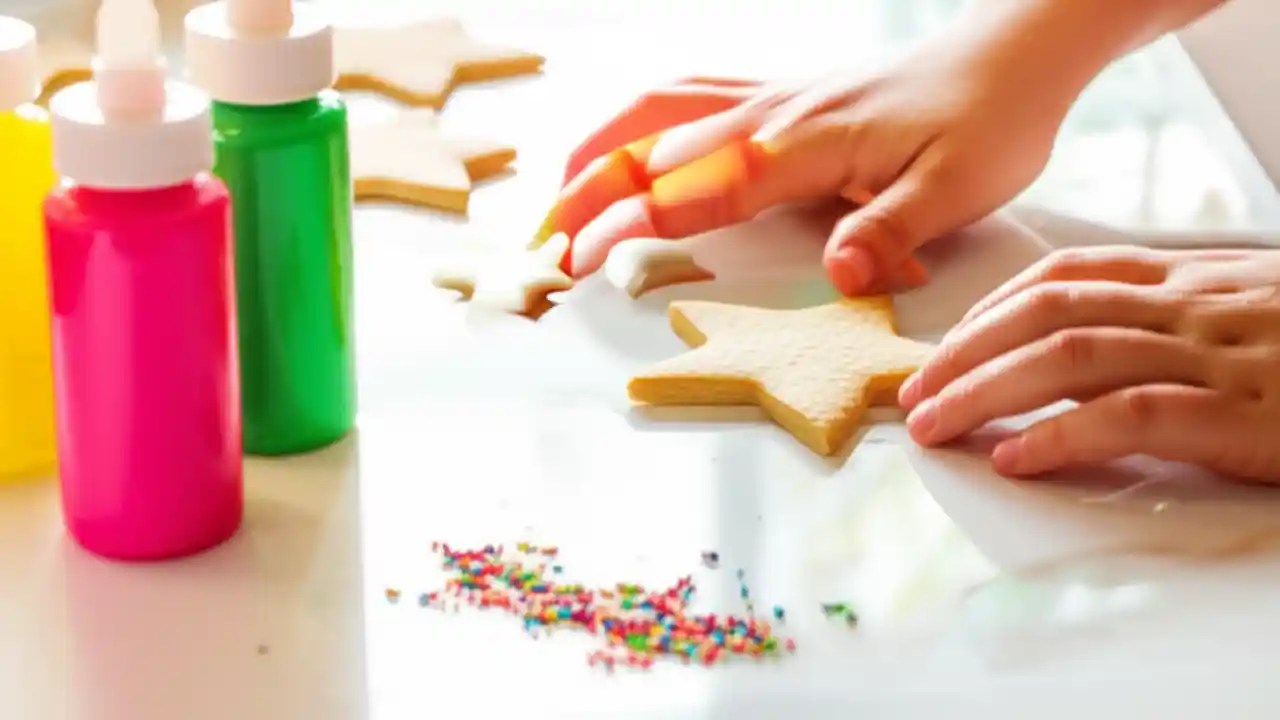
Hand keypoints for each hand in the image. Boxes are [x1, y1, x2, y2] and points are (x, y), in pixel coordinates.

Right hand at [546, 16, 1080, 291]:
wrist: (1011, 56)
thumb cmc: (989, 125)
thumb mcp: (957, 190)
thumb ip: (890, 231)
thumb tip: (839, 276)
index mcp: (806, 144)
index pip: (698, 188)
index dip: (633, 224)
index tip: (581, 259)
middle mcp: (774, 113)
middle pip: (654, 148)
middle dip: (588, 196)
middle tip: (544, 246)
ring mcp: (772, 95)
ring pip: (660, 111)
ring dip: (600, 149)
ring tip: (559, 190)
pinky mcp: (781, 91)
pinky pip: (691, 93)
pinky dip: (640, 117)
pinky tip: (626, 138)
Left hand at [899, 246, 1279, 481]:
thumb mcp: (1256, 311)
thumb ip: (1179, 320)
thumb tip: (1100, 352)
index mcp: (1190, 281)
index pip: (1067, 276)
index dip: (991, 308)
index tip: (948, 344)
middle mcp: (1190, 306)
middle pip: (1047, 313)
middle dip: (966, 350)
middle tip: (914, 391)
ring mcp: (1214, 356)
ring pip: (1070, 357)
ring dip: (985, 391)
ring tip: (934, 425)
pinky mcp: (1241, 414)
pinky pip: (1131, 415)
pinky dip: (1062, 435)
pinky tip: (1013, 458)